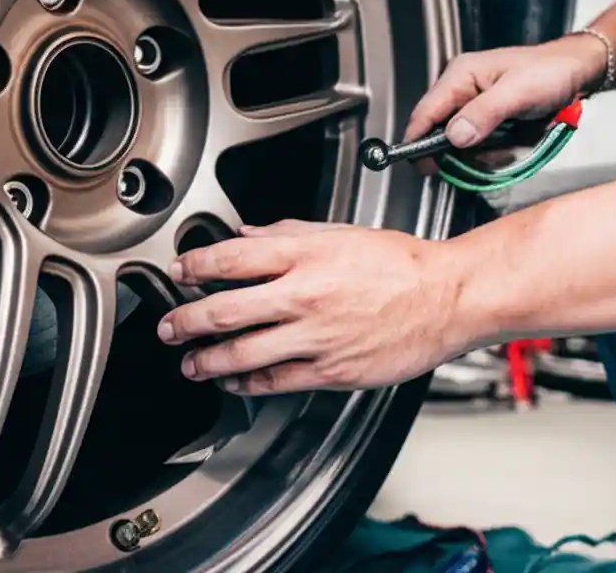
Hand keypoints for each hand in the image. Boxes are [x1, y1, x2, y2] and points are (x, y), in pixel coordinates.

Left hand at [156, 220, 479, 394]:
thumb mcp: (340, 234)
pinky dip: (247, 382)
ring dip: (206, 360)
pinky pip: (276, 379)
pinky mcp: (331, 370)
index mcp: (305, 255)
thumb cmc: (401, 265)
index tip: (180, 271)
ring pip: (243, 352)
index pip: (232, 258)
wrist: (447, 298)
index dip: (195, 266)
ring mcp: (315, 336)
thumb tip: (246, 234)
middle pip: (224, 310)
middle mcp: (304, 295)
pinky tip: (234, 380)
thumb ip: (287, 233)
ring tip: (191, 363)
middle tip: (168, 327)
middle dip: (184, 322)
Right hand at [404, 34, 607, 168]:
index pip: (425, 113)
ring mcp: (471, 107)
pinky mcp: (484, 120)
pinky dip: (491, 154)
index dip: (418, 141)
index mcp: (459, 76)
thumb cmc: (550, 72)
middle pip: (438, 133)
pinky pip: (476, 147)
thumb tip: (453, 137)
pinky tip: (510, 146)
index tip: (423, 166)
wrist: (577, 71)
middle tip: (488, 156)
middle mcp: (460, 91)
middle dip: (460, 153)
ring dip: (480, 155)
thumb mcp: (518, 92)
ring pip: (458, 145)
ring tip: (508, 147)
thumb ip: (484, 113)